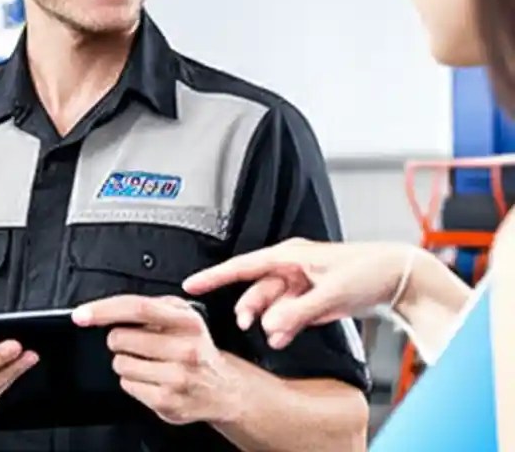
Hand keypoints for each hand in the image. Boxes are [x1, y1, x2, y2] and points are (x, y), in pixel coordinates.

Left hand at [72, 295, 239, 425]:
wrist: (223, 388)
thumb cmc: (195, 347)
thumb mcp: (182, 316)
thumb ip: (149, 307)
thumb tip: (103, 310)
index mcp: (186, 321)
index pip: (137, 308)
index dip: (103, 310)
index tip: (81, 315)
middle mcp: (185, 348)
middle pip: (120, 338)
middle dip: (120, 340)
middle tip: (140, 345)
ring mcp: (177, 377)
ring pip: (120, 364)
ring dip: (127, 363)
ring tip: (150, 363)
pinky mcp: (168, 401)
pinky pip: (127, 385)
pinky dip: (133, 382)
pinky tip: (153, 379)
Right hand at [181, 238, 415, 348]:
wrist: (400, 276)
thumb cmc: (369, 270)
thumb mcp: (330, 294)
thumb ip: (297, 312)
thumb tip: (271, 326)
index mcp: (289, 255)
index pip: (242, 265)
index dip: (214, 276)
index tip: (191, 285)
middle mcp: (291, 266)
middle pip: (258, 290)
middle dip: (252, 310)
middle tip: (248, 327)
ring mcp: (302, 281)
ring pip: (273, 304)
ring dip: (272, 322)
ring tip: (277, 337)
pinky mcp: (312, 296)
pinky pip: (289, 312)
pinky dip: (285, 325)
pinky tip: (284, 336)